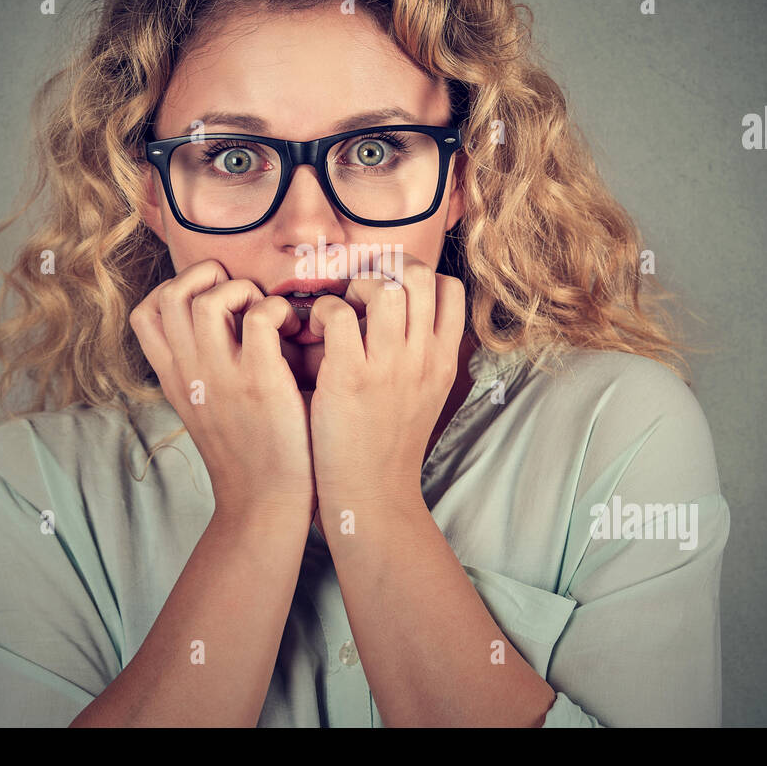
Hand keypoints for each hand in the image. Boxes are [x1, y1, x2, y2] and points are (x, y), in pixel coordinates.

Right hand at [129, 259, 316, 525]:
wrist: (263, 501)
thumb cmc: (247, 452)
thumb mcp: (205, 408)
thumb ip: (202, 368)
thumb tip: (223, 326)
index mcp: (174, 377)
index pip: (144, 314)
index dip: (174, 290)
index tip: (209, 300)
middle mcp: (190, 372)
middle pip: (170, 294)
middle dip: (206, 276)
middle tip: (240, 297)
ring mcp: (221, 376)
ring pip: (209, 298)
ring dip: (242, 290)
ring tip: (266, 314)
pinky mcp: (259, 380)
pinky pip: (260, 316)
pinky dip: (278, 310)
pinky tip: (292, 331)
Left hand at [305, 252, 465, 512]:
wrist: (372, 496)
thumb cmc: (389, 445)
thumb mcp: (427, 396)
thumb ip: (426, 355)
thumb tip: (412, 317)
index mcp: (443, 360)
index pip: (450, 288)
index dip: (416, 277)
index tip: (390, 292)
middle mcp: (422, 356)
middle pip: (418, 275)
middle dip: (385, 270)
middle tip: (360, 292)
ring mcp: (388, 365)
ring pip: (382, 286)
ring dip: (353, 286)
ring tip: (340, 311)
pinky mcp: (349, 376)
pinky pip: (339, 313)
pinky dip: (322, 312)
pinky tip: (316, 334)